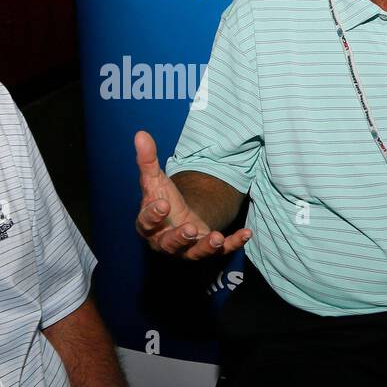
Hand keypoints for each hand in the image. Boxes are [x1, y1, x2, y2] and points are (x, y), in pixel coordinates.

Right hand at [133, 131, 249, 259]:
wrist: (177, 218)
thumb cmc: (162, 198)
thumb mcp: (155, 179)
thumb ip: (147, 160)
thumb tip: (141, 134)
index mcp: (148, 226)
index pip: (146, 223)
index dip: (153, 215)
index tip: (163, 204)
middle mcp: (165, 242)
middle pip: (170, 244)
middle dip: (180, 237)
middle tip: (188, 229)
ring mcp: (187, 248)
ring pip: (194, 252)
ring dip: (206, 246)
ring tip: (217, 237)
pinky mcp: (205, 249)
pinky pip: (220, 251)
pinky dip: (233, 244)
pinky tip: (245, 234)